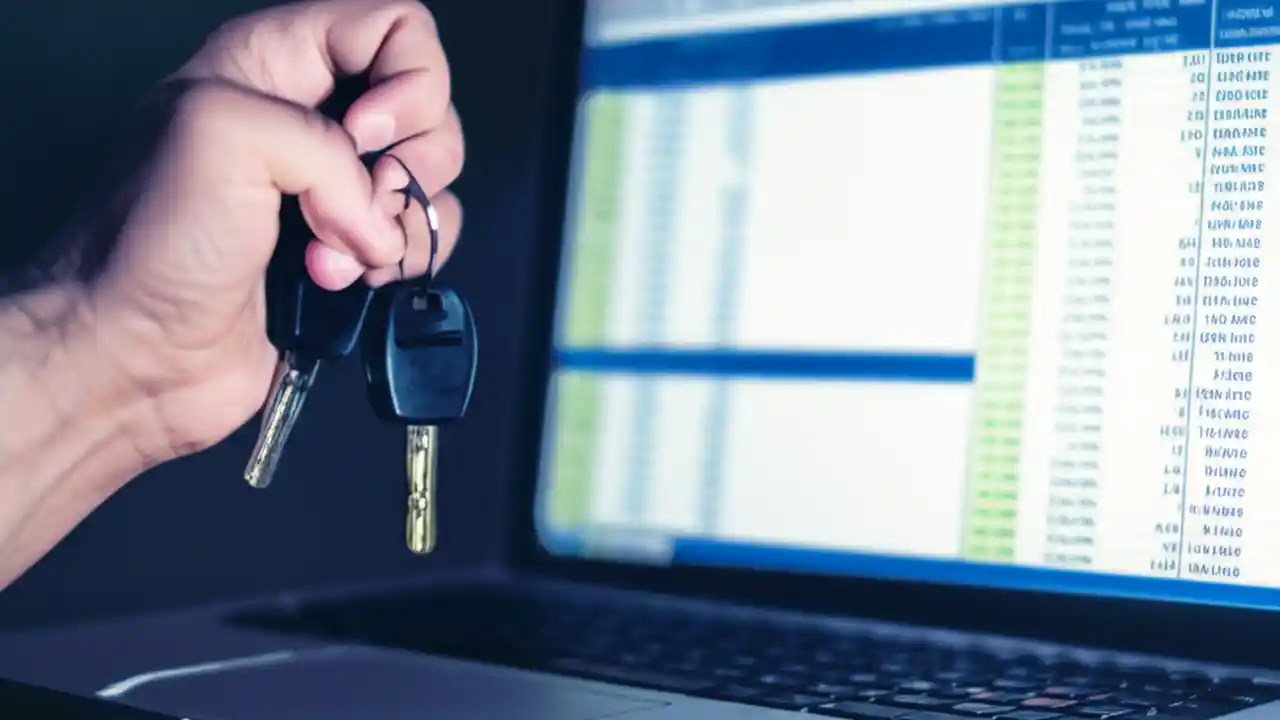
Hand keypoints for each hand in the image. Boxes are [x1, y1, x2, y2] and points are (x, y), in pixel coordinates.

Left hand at [72, 0, 463, 463]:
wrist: (138, 356)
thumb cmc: (148, 247)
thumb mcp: (219, 133)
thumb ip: (322, 139)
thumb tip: (373, 204)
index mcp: (271, 62)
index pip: (394, 25)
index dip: (405, 80)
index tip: (365, 135)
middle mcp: (310, 118)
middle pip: (427, 106)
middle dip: (407, 163)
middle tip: (355, 201)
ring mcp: (334, 189)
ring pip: (430, 178)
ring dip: (395, 223)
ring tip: (331, 255)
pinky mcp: (352, 251)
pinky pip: (420, 237)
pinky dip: (398, 263)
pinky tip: (341, 280)